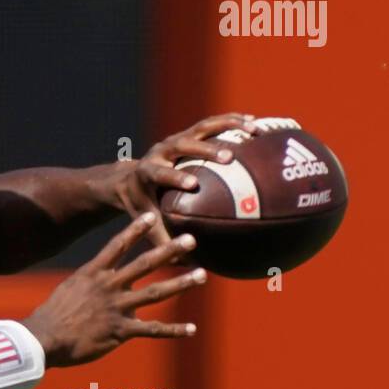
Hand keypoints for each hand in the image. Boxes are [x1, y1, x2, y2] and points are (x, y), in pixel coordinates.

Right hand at [23, 212, 205, 367]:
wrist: (45, 339)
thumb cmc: (53, 315)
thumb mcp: (71, 290)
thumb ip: (91, 282)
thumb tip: (101, 278)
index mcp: (94, 273)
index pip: (117, 245)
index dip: (135, 229)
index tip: (152, 215)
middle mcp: (108, 287)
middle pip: (144, 264)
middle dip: (168, 250)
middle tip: (191, 239)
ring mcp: (116, 308)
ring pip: (155, 293)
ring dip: (180, 284)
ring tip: (202, 275)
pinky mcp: (120, 331)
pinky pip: (152, 330)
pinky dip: (174, 330)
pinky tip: (192, 329)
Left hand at [112, 113, 258, 244]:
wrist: (129, 179)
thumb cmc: (142, 206)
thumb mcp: (148, 223)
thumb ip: (164, 242)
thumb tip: (189, 265)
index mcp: (147, 172)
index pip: (160, 172)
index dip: (175, 176)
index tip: (192, 184)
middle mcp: (161, 150)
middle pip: (183, 143)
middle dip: (205, 149)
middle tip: (229, 157)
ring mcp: (176, 138)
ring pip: (202, 127)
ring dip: (228, 126)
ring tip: (255, 131)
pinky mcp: (189, 133)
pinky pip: (214, 125)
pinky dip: (235, 122)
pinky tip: (259, 125)